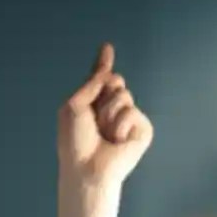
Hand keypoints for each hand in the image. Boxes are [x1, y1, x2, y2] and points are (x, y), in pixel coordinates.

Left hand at [57, 42, 153, 191]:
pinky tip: (116, 140)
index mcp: (92, 104)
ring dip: (109, 113)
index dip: (103, 64)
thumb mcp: (75, 106)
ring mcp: (127, 118)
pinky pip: (132, 112)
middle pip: (115, 80)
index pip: (100, 80)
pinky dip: (120, 124)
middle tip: (95, 117)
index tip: (106, 48)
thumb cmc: (75, 142)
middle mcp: (110, 109)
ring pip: (124, 94)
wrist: (86, 168)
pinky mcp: (141, 129)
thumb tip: (107, 72)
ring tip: (104, 133)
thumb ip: (91, 84)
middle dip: (105, 93)